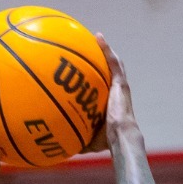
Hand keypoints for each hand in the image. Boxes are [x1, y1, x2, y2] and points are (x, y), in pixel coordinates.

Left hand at [86, 37, 137, 152]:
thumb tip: (62, 145)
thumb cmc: (107, 139)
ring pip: (113, 64)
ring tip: (97, 38)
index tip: (87, 74)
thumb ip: (77, 137)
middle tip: (92, 51)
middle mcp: (116, 92)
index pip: (104, 87)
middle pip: (109, 72)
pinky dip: (106, 49)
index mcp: (110, 103)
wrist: (119, 135)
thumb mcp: (88, 138)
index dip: (97, 79)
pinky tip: (98, 38)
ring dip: (106, 51)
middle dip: (102, 61)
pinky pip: (113, 62)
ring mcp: (119, 86)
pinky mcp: (120, 83)